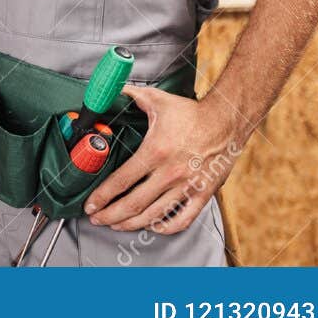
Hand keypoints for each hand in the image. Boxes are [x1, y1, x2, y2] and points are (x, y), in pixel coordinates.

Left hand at [83, 87, 247, 234]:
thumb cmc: (192, 112)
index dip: (103, 196)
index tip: (91, 204)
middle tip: (97, 219)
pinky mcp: (203, 194)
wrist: (227, 120)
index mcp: (155, 152)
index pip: (121, 181)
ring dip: (132, 224)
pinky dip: (167, 227)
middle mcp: (170, 173)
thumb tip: (111, 91)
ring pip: (154, 215)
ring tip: (117, 225)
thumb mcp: (156, 99)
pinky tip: (154, 226)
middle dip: (110, 215)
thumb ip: (130, 96)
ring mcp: (187, 186)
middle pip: (133, 204)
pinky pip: (184, 219)